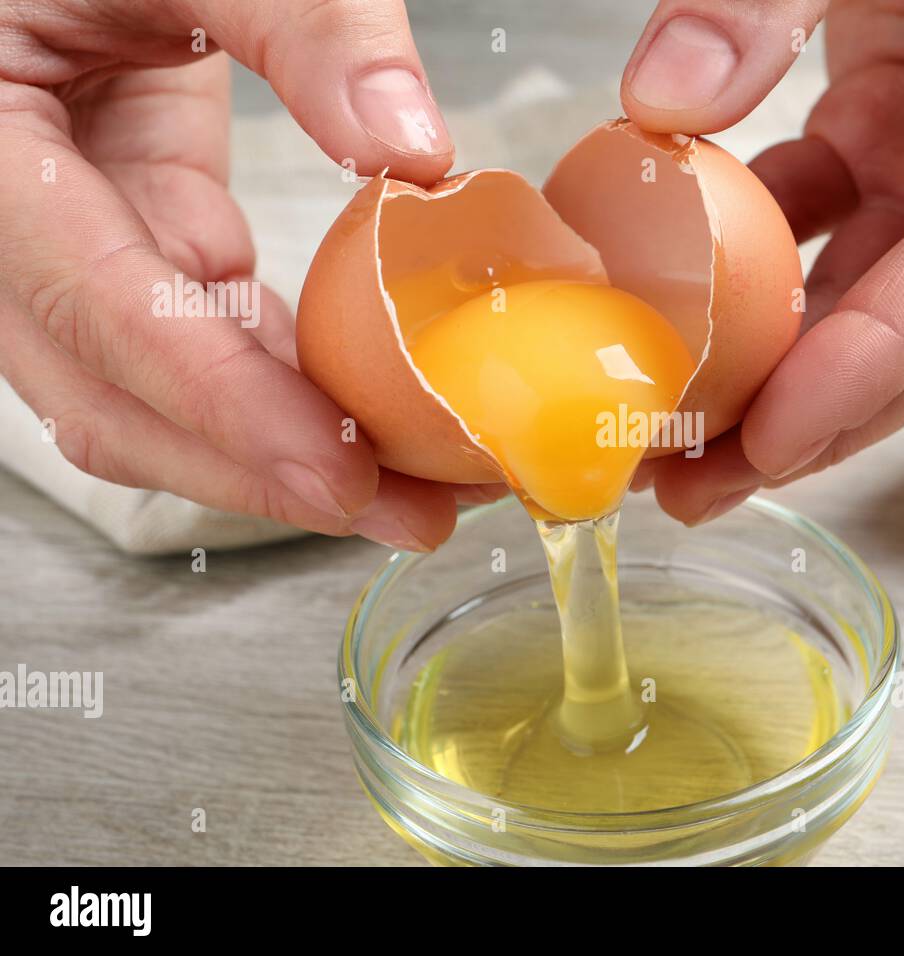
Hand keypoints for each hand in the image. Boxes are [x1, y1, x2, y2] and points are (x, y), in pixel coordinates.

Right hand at [0, 0, 494, 550]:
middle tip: (401, 515)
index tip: (333, 471)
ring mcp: (71, 239)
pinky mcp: (137, 233)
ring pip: (155, 392)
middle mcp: (7, 218)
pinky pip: (200, 337)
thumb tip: (414, 150)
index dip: (218, 402)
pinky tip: (368, 419)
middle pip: (112, 395)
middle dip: (259, 472)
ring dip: (280, 450)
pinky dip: (284, 386)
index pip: (95, 307)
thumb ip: (304, 22)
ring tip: (408, 491)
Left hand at [621, 0, 903, 523]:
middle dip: (820, 419)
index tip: (776, 434)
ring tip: (676, 447)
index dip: (882, 359)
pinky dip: (754, 286)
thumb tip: (663, 104)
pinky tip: (681, 329)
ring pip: (882, 306)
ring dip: (778, 377)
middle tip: (701, 487)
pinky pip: (831, 237)